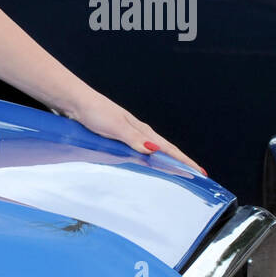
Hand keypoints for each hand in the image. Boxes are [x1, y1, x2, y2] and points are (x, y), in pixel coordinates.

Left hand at [62, 89, 204, 177]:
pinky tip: (149, 164)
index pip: (168, 148)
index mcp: (141, 130)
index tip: (199, 171)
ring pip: (154, 151)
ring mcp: (129, 135)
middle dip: (180, 162)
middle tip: (196, 174)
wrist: (76, 102)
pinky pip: (139, 152)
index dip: (184, 160)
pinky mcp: (118, 138)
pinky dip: (149, 160)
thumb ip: (134, 138)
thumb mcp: (116, 126)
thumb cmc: (95, 111)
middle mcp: (138, 133)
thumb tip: (154, 149)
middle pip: (165, 150)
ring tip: (178, 172)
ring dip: (166, 161)